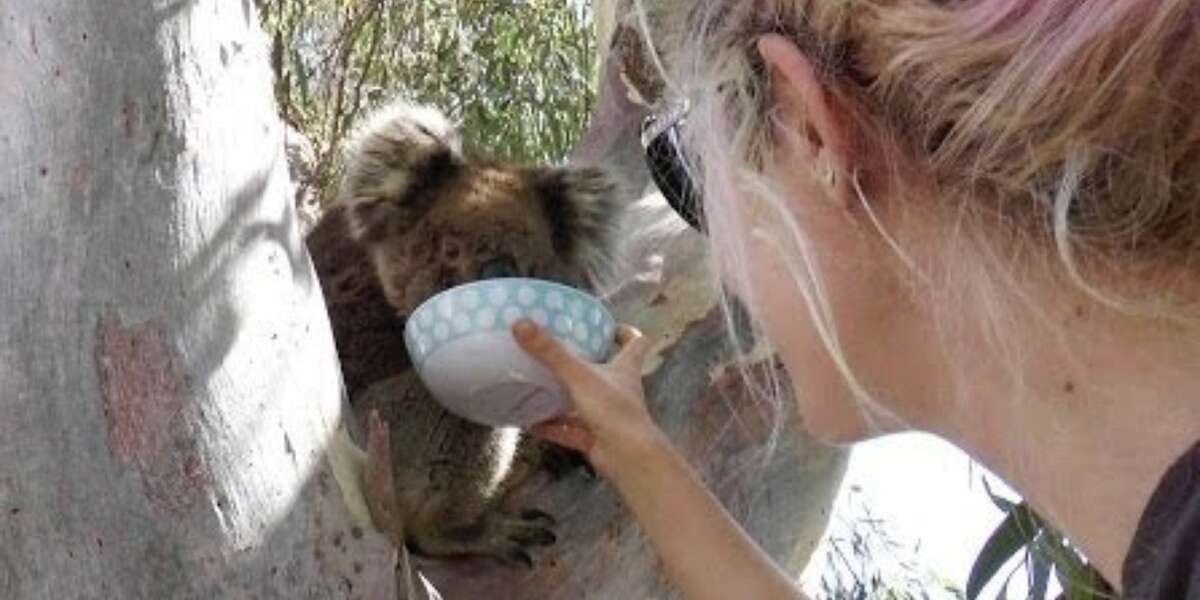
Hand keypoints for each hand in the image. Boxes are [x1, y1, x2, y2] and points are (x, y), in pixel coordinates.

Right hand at [511, 319, 662, 478]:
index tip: (609, 326)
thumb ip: (551, 352)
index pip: (636, 344)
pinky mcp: (596, 438)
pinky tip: (531, 423)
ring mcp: (608, 416)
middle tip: (562, 352)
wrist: (627, 458)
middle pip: (608, 371)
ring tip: (540, 385)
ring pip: (585, 402)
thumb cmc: (613, 410)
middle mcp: (619, 390)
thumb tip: (521, 323)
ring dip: (566, 396)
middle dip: (588, 361)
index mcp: (625, 369)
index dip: (626, 333)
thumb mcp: (579, 376)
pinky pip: (570, 430)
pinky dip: (553, 427)